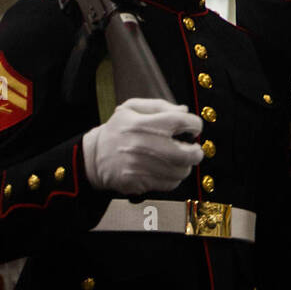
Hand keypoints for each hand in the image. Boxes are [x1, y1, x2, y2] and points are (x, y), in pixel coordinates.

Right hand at [82, 98, 202, 194]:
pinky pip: (170, 183)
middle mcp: (142, 145)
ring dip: (184, 165)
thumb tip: (184, 110)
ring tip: (177, 159)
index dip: (195, 124)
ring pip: (181, 171)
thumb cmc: (118, 130)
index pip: (181, 122)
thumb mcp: (132, 108)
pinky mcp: (138, 182)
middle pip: (187, 153)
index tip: (194, 128)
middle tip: (194, 150)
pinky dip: (173, 177)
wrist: (94, 156)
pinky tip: (166, 169)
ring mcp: (140, 166)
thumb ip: (160, 106)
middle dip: (196, 152)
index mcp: (142, 123)